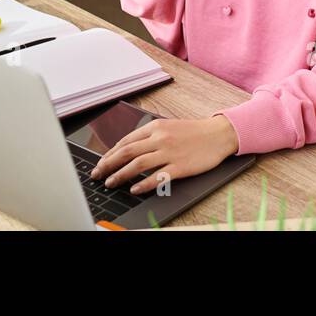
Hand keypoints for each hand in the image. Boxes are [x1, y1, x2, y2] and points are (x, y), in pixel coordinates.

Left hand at [90, 117, 239, 194]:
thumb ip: (149, 135)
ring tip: (110, 183)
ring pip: (138, 164)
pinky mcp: (180, 166)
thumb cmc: (193, 132)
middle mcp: (160, 138)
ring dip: (120, 175)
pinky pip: (158, 177)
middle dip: (108, 164)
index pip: (126, 141)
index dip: (110, 153)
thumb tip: (128, 148)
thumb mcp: (168, 126)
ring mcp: (170, 152)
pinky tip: (135, 189)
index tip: (101, 163)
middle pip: (127, 152)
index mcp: (156, 127)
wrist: (218, 134)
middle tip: (97, 174)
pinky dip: (144, 184)